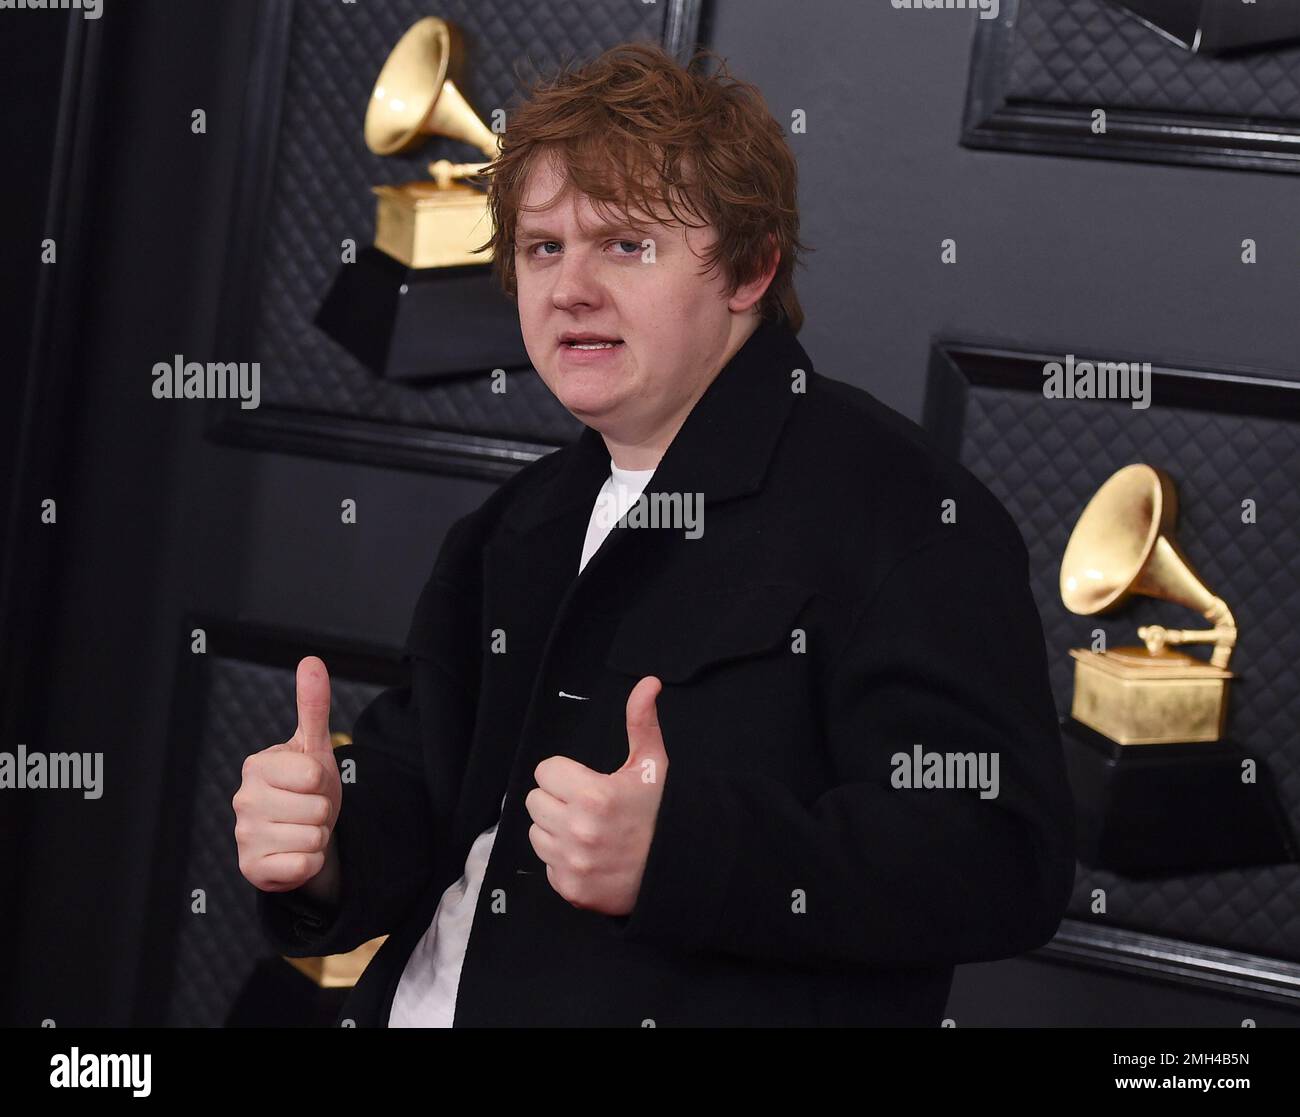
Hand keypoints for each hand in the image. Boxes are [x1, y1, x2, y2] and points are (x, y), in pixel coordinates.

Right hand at [233, 656, 343, 901]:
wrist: (299, 832)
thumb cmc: (306, 786)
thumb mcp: (313, 746)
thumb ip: (313, 705)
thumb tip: (311, 661)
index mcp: (257, 766)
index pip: (313, 775)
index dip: (322, 781)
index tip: (310, 783)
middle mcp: (243, 800)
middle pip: (316, 809)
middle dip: (322, 811)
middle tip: (308, 809)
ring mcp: (244, 836)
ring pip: (313, 837)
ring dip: (318, 836)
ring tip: (302, 828)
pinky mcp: (252, 869)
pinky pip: (304, 865)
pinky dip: (310, 862)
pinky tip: (294, 852)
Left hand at [525, 676, 668, 915]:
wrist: (678, 870)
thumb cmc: (662, 814)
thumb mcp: (653, 765)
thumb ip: (641, 722)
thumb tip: (647, 683)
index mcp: (594, 795)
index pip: (545, 771)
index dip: (565, 774)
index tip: (586, 783)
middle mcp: (578, 831)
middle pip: (534, 800)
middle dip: (558, 800)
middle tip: (587, 807)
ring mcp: (572, 863)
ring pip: (536, 833)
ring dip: (556, 830)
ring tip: (588, 831)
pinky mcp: (569, 889)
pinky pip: (546, 865)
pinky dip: (562, 861)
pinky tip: (589, 856)